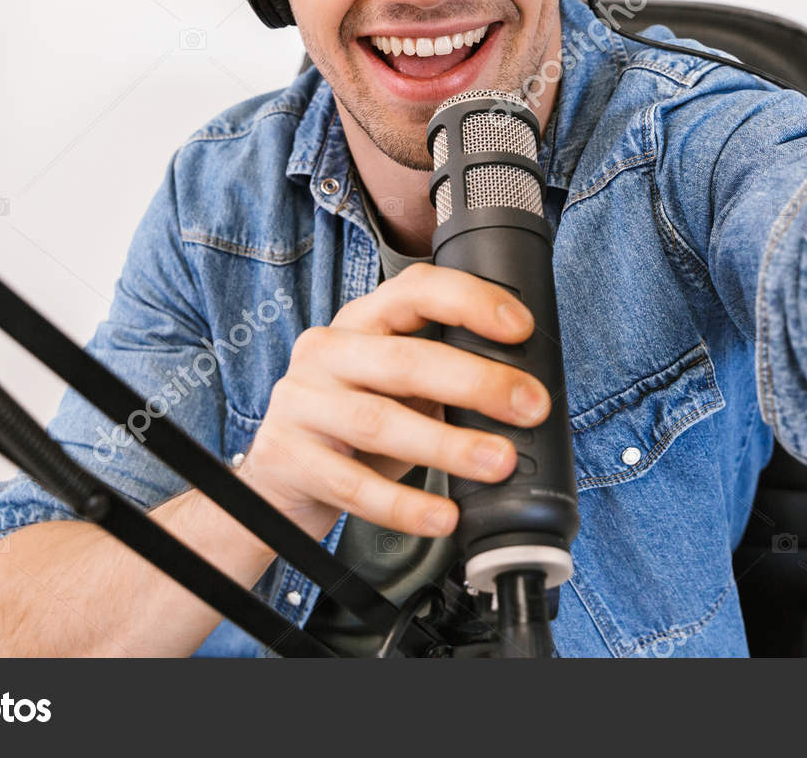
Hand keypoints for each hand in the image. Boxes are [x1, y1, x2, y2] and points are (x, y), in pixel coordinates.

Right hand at [238, 263, 551, 540]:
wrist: (277, 481)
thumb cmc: (353, 429)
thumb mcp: (395, 390)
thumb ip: (443, 380)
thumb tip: (524, 395)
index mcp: (361, 321)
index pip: (415, 290)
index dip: (470, 301)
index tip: (521, 329)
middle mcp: (327, 350)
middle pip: (405, 359)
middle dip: (477, 383)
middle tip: (530, 407)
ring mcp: (301, 402)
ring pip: (380, 422)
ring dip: (448, 445)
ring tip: (498, 463)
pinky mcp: (287, 457)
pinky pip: (353, 485)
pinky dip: (404, 506)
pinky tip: (443, 517)